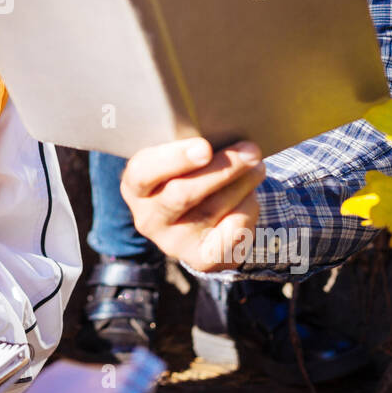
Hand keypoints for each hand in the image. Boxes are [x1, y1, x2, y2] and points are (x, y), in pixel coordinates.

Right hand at [121, 138, 264, 272]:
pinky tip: (250, 196)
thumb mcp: (177, 159)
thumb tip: (224, 133)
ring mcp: (173, 243)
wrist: (195, 216)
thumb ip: (190, 147)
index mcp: (135, 187)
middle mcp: (148, 219)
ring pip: (213, 209)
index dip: (174, 159)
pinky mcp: (201, 260)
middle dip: (222, 169)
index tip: (205, 147)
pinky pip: (231, 232)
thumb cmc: (187, 173)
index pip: (144, 172)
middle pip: (183, 194)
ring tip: (256, 166)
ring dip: (242, 184)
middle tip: (251, 151)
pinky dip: (247, 209)